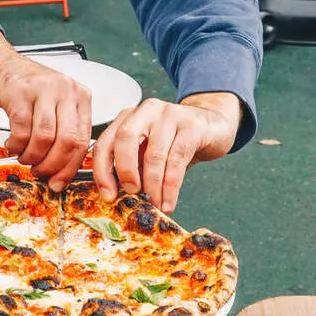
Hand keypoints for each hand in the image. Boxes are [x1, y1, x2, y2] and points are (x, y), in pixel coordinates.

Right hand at [0, 30, 90, 189]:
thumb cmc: (25, 85)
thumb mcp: (53, 103)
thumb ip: (62, 130)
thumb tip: (62, 169)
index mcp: (80, 96)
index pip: (83, 140)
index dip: (69, 167)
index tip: (58, 181)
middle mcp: (65, 90)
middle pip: (67, 141)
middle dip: (51, 165)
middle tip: (39, 172)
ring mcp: (43, 90)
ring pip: (45, 138)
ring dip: (32, 156)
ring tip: (23, 157)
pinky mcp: (19, 92)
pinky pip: (22, 130)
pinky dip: (16, 145)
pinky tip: (12, 143)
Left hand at [92, 93, 239, 212]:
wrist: (213, 126)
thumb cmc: (175, 142)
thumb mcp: (149, 151)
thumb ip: (133, 166)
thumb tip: (119, 196)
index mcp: (127, 117)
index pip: (105, 142)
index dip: (102, 171)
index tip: (108, 196)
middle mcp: (145, 111)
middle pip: (125, 139)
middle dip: (125, 170)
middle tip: (131, 193)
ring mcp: (169, 115)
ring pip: (154, 154)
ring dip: (153, 185)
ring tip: (155, 205)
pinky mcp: (191, 126)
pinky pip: (177, 159)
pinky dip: (171, 185)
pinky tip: (169, 201)